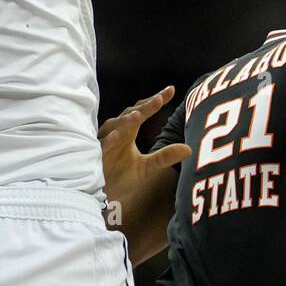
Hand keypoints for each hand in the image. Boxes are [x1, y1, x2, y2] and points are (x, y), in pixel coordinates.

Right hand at [99, 85, 191, 217]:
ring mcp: (105, 143)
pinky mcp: (96, 156)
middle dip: (144, 106)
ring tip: (139, 115)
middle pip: (130, 114)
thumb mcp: (146, 167)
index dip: (156, 101)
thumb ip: (164, 156)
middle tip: (160, 98)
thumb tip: (189, 149)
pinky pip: (102, 146)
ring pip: (115, 126)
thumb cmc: (119, 176)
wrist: (100, 196)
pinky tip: (118, 135)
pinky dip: (109, 139)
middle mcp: (116, 132)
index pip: (143, 111)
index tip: (171, 90)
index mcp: (128, 131)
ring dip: (126, 120)